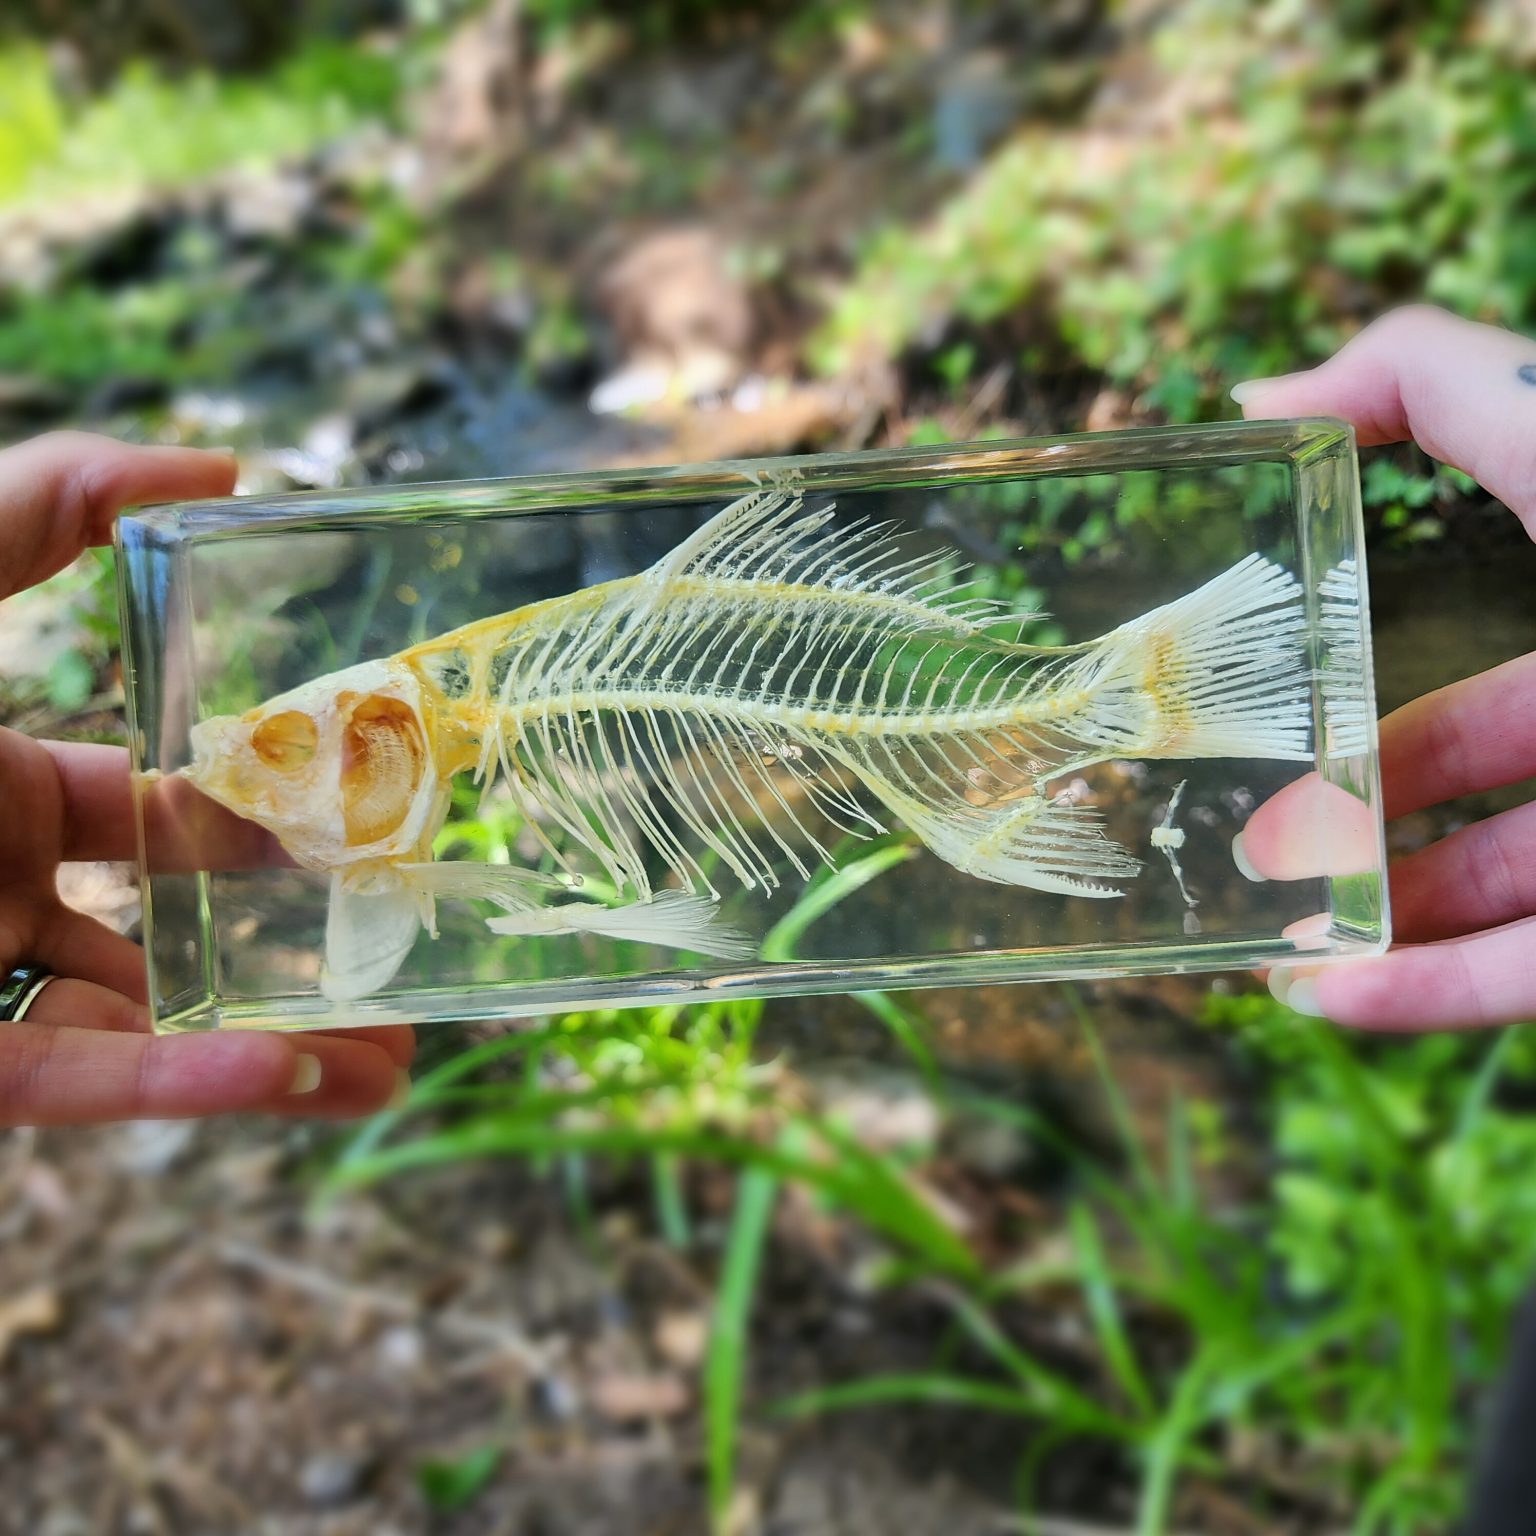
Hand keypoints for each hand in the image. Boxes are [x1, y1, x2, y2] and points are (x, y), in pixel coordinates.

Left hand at [0, 432, 413, 1125]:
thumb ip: (54, 501)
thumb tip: (226, 470)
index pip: (157, 813)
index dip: (260, 818)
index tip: (355, 825)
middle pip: (173, 935)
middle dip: (290, 953)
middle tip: (405, 965)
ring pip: (146, 1029)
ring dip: (273, 1048)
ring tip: (394, 1060)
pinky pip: (81, 1084)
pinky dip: (187, 1086)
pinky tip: (295, 1076)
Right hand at [1233, 306, 1535, 1028]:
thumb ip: (1432, 388)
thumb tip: (1262, 398)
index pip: (1471, 650)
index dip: (1359, 667)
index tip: (1259, 685)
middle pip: (1472, 781)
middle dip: (1351, 812)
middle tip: (1249, 839)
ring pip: (1496, 890)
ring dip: (1373, 925)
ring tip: (1265, 940)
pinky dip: (1431, 992)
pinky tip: (1332, 998)